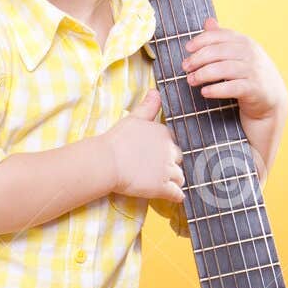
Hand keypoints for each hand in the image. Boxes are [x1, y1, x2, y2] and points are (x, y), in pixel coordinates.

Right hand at [102, 88, 184, 202]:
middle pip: (178, 159)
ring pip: (180, 177)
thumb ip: (148, 106)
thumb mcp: (134, 118)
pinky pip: (177, 193)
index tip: (155, 154)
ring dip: (175, 180)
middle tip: (158, 169)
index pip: (172, 142)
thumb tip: (156, 92)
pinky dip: (177, 195)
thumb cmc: (117, 139)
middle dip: (171, 164)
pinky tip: (174, 196)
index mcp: (164, 134)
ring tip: (166, 183)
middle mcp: (169, 151)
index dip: (164, 149)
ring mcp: (167, 170)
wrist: (107, 162)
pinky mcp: (163, 188)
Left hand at [182, 17, 286, 121]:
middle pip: (218, 51)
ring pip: (223, 69)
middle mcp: (250, 53)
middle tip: (185, 67)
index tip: (187, 48)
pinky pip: (232, 87)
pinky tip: (204, 92)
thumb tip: (208, 21)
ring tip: (191, 80)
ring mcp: (253, 71)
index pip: (219, 35)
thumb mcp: (239, 53)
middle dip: (198, 59)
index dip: (201, 40)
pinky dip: (216, 90)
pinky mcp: (254, 89)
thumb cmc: (249, 73)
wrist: (272, 97)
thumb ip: (223, 38)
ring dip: (203, 74)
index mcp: (244, 41)